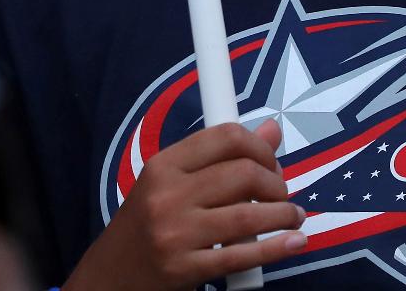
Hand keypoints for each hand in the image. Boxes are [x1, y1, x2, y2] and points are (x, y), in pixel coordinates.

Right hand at [63, 120, 305, 290]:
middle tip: (281, 194)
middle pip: (243, 173)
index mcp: (163, 165)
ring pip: (249, 214)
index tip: (271, 163)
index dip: (260, 147)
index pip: (225, 138)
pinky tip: (294, 242)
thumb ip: (219, 158)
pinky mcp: (186, 269)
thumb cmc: (145, 224)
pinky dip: (279, 247)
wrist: (110, 275)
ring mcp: (176, 234)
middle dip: (276, 183)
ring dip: (284, 214)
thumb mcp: (170, 183)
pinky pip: (243, 255)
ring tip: (292, 217)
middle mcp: (168, 195)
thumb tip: (272, 131)